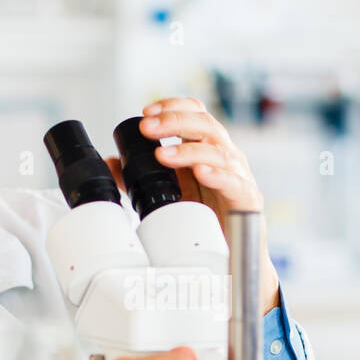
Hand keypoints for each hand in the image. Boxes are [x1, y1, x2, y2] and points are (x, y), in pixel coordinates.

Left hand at [105, 96, 280, 316]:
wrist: (233, 252)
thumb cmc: (207, 217)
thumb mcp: (170, 191)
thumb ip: (142, 177)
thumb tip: (111, 164)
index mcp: (207, 148)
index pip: (196, 114)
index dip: (173, 107)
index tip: (146, 112)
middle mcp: (225, 157)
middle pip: (206, 125)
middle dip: (175, 122)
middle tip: (148, 128)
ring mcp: (239, 177)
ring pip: (219, 152)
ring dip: (189, 150)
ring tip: (163, 155)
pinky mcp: (248, 200)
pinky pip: (236, 183)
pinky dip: (218, 176)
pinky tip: (201, 173)